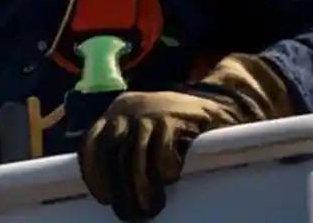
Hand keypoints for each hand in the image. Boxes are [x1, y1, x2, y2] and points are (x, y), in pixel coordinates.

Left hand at [77, 53, 297, 220]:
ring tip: (149, 206)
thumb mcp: (145, 129)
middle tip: (127, 210)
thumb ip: (126, 145)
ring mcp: (151, 110)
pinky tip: (173, 177)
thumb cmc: (177, 125)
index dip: (93, 171)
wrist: (219, 102)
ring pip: (135, 152)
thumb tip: (112, 184)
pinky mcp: (174, 116)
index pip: (92, 141)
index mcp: (117, 112)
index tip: (103, 197)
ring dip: (140, 184)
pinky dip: (164, 167)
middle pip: (111, 149)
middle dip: (117, 182)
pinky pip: (162, 147)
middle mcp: (128, 108)